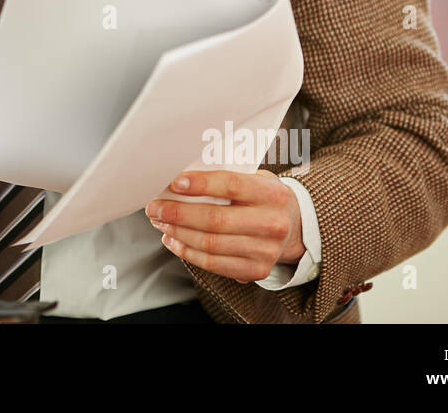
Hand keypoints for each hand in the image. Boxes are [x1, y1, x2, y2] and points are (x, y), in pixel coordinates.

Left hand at [146, 170, 303, 282]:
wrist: (292, 226)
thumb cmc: (261, 196)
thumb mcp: (253, 178)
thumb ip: (224, 177)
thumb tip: (179, 182)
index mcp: (272, 193)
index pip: (231, 185)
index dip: (200, 184)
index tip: (174, 183)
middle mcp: (273, 223)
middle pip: (216, 220)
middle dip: (178, 213)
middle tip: (155, 207)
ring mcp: (266, 251)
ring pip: (210, 244)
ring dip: (178, 232)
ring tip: (160, 221)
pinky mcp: (256, 270)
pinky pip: (213, 264)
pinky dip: (187, 252)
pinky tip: (173, 239)